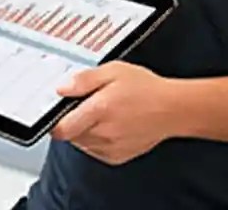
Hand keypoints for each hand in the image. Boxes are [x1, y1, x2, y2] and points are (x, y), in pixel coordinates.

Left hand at [51, 61, 176, 165]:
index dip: (55, 120)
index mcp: (99, 110)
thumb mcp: (113, 70)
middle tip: (87, 106)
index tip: (59, 111)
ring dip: (84, 132)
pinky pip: (95, 151)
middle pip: (70, 136)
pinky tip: (110, 126)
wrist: (172, 109)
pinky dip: (96, 141)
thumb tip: (62, 89)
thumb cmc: (146, 89)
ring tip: (103, 115)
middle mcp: (103, 133)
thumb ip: (84, 80)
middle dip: (72, 121)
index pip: (61, 129)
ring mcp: (111, 148)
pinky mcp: (117, 157)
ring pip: (82, 144)